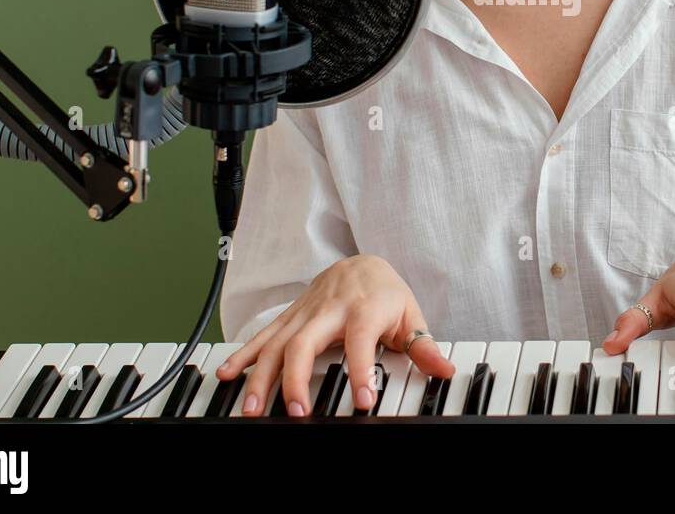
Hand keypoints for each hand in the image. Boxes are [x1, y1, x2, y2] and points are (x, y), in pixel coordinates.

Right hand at [215, 254, 454, 414]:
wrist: (362, 261)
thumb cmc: (387, 293)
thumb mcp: (411, 315)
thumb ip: (424, 347)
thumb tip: (447, 370)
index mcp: (364, 309)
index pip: (361, 342)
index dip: (362, 371)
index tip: (363, 402)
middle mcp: (330, 309)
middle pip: (305, 343)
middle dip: (295, 379)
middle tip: (297, 413)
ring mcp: (305, 312)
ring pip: (276, 342)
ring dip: (260, 375)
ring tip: (252, 407)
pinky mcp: (290, 316)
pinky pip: (263, 334)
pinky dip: (243, 354)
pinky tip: (227, 375)